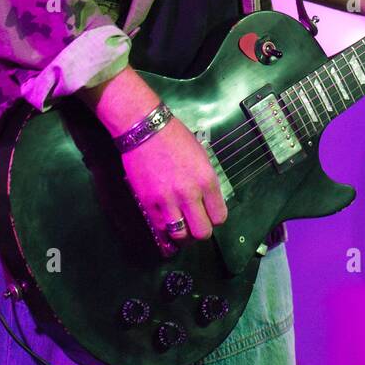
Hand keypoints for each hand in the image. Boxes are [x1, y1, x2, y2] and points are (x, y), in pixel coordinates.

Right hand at [121, 117, 227, 257]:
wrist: (144, 129)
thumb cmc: (175, 137)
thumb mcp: (201, 156)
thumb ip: (206, 182)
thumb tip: (207, 202)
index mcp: (206, 180)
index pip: (219, 217)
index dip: (214, 218)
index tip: (208, 214)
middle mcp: (189, 193)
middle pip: (202, 232)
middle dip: (200, 231)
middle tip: (195, 223)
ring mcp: (167, 200)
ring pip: (180, 235)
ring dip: (182, 234)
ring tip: (180, 226)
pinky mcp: (148, 203)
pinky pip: (160, 229)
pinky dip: (165, 232)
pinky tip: (167, 229)